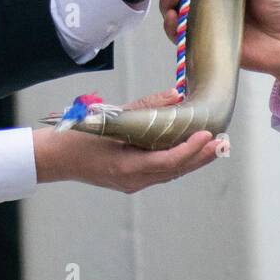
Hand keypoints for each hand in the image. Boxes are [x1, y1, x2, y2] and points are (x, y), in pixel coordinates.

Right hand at [34, 92, 221, 192]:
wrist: (57, 158)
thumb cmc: (80, 136)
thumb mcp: (112, 117)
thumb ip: (146, 107)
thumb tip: (176, 96)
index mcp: (127, 168)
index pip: (169, 162)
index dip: (191, 150)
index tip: (207, 136)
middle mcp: (134, 181)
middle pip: (176, 170)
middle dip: (201, 156)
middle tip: (222, 142)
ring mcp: (133, 184)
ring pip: (171, 173)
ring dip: (193, 160)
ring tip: (214, 145)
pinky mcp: (132, 181)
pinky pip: (161, 172)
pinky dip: (178, 161)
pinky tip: (190, 150)